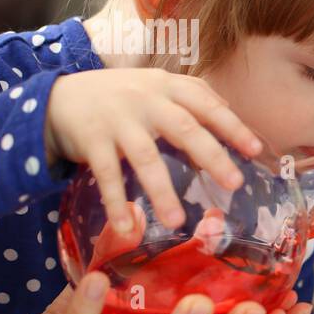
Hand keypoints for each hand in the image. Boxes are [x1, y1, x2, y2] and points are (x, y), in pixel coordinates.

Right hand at [44, 68, 262, 231]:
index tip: (256, 150)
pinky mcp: (91, 140)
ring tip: (177, 223)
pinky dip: (116, 203)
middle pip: (184, 129)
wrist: (58, 95)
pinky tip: (126, 228)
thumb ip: (192, 97)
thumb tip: (233, 115)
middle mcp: (146, 100)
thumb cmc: (121, 96)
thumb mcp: (157, 86)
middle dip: (212, 156)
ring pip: (145, 158)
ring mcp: (118, 121)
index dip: (232, 126)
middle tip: (234, 184)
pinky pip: (106, 175)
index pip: (207, 104)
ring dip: (162, 192)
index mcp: (168, 87)